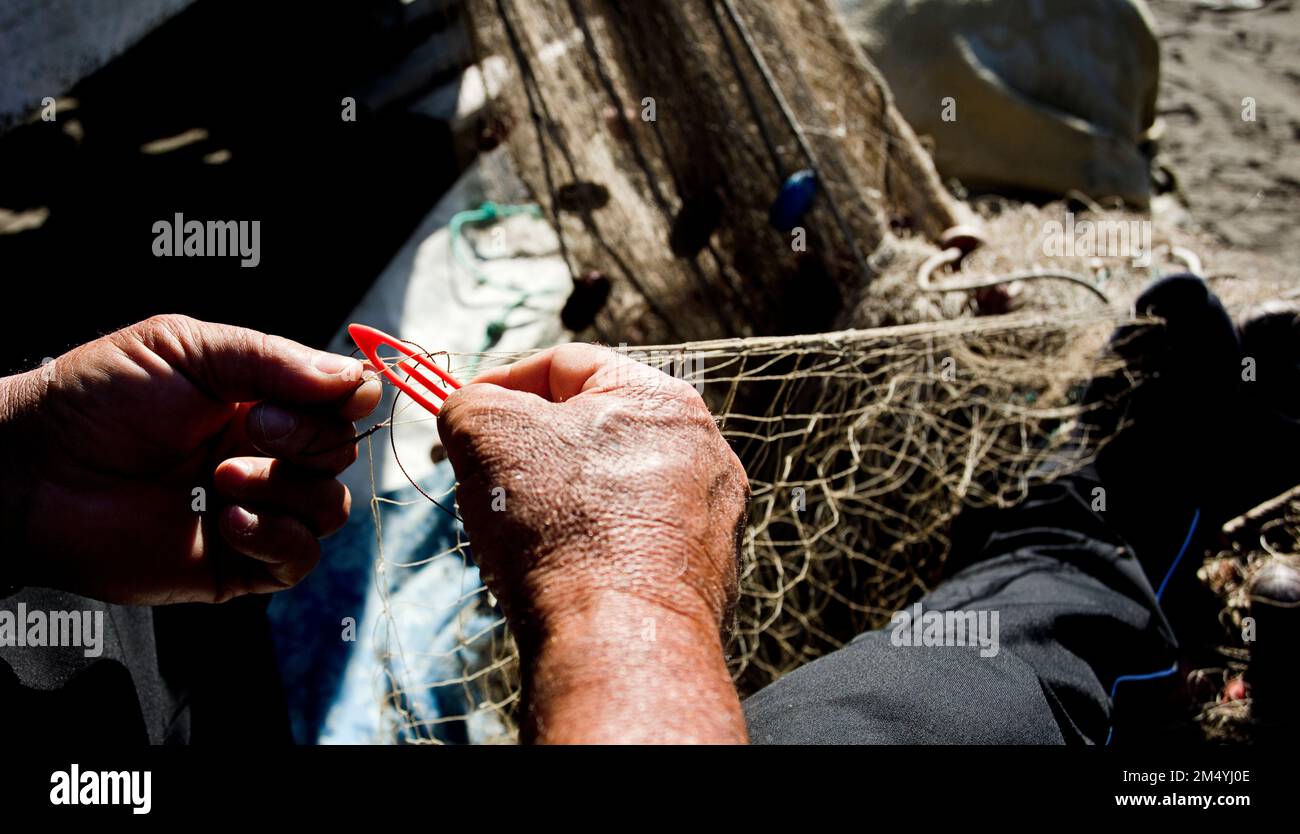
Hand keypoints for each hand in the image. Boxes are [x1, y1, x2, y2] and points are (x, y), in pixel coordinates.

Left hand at [0, 315, 380, 604]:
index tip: (317, 396)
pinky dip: (278, 539)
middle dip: (305, 440)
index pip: (345, 402)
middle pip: (342, 453)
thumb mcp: (190, 349)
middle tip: (250, 431)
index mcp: (264, 399)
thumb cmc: (102, 397)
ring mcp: (257, 510)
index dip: (344, 400)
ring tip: (220, 480)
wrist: (37, 470)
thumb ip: (277, 359)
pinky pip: (301, 560)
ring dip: (286, 490)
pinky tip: (228, 521)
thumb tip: (360, 379)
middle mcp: (268, 455)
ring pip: (331, 508)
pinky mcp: (239, 564)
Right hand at [437, 343, 748, 742]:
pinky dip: (594, 544)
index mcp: (661, 397)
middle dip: (530, 447)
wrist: (621, 642)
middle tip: (484, 477)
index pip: (566, 364)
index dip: (501, 382)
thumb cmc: (560, 526)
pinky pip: (634, 539)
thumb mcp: (487, 433)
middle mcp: (704, 448)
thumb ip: (471, 403)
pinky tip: (562, 570)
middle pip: (593, 428)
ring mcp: (712, 514)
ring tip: (520, 531)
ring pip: (613, 485)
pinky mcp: (705, 572)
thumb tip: (469, 410)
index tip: (462, 415)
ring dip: (560, 498)